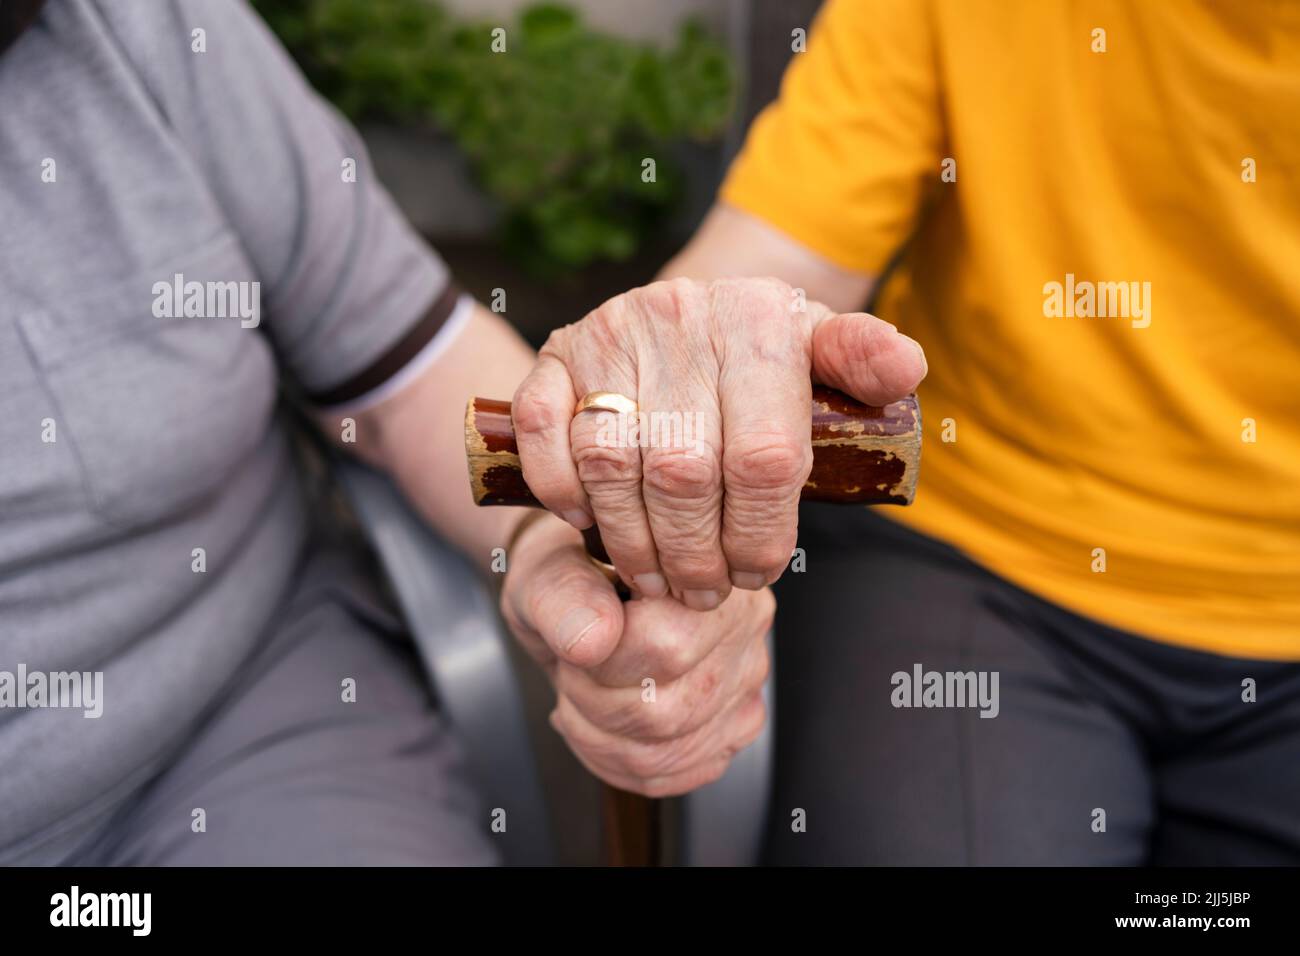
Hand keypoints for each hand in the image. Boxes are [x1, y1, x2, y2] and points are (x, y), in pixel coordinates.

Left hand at [500, 512, 771, 796]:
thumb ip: (564, 596)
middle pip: (666, 712)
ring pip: (667, 751)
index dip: (599, 665)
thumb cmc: (573, 577)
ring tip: (583, 697)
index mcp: (706, 575)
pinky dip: (619, 762)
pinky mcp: (734, 724)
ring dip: (599, 738)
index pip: (666, 648)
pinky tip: (602, 728)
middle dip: (592, 705)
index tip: (575, 647)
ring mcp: (744, 681)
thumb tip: (592, 639)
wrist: (583, 597)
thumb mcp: (547, 571)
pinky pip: (676, 772)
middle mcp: (742, 625)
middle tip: (574, 673)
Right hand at [511, 276, 926, 609]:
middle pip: (684, 471)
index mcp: (760, 319)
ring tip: (658, 579)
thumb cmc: (761, 354)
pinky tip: (588, 522)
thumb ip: (861, 365)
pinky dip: (560, 486)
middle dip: (695, 554)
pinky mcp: (557, 351)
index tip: (757, 573)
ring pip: (610, 462)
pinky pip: (544, 430)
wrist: (687, 311)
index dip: (760, 535)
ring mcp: (611, 333)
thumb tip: (907, 369)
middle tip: (704, 592)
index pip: (765, 457)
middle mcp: (681, 316)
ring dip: (631, 541)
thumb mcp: (821, 352)